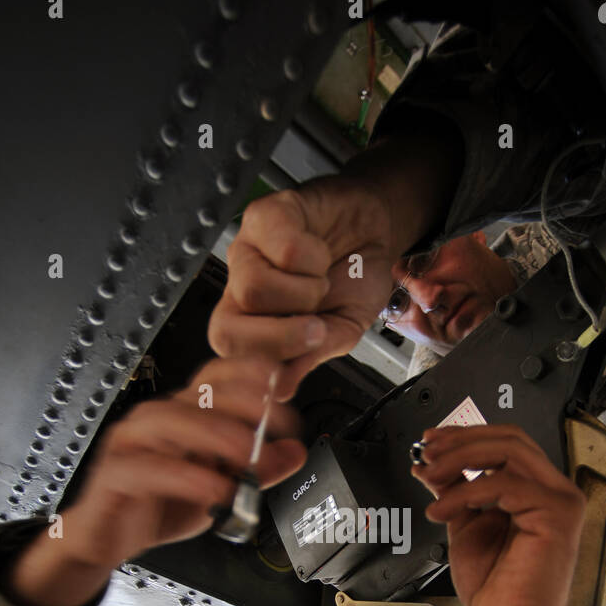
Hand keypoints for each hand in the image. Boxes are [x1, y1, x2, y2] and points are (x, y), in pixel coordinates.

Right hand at [3, 357, 306, 605]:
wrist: (109, 539)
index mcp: (184, 414)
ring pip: (172, 420)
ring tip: (250, 457)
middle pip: (200, 393)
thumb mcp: (221, 489)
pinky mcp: (115, 473)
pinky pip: (150, 467)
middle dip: (245, 405)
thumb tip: (295, 452)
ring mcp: (133, 442)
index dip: (248, 374)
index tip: (282, 387)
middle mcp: (158, 419)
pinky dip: (187, 476)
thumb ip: (260, 471)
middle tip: (279, 428)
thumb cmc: (159, 504)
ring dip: (216, 434)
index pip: (214, 376)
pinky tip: (216, 489)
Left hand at [207, 177, 395, 399]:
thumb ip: (309, 359)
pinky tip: (319, 253)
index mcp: (251, 319)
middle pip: (228, 328)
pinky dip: (314, 258)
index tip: (308, 351)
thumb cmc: (355, 277)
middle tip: (317, 324)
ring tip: (320, 281)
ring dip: (304, 291)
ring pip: (254, 288)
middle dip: (282, 335)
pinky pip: (283, 249)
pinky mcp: (265, 214)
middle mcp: (239, 285)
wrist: (378, 230)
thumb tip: (279, 391)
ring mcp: (247, 249)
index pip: (227, 350)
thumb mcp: (341, 331)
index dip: (267, 358)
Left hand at [411, 425, 585, 605]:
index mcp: (538, 492)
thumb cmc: (496, 591)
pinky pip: (504, 483)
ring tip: (430, 476)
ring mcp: (561, 500)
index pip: (507, 444)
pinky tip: (441, 510)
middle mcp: (556, 491)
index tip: (430, 444)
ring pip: (509, 451)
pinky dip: (466, 492)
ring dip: (460, 458)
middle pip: (510, 438)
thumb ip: (455, 492)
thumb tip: (434, 466)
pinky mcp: (557, 513)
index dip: (466, 437)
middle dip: (461, 440)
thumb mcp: (466, 528)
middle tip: (427, 453)